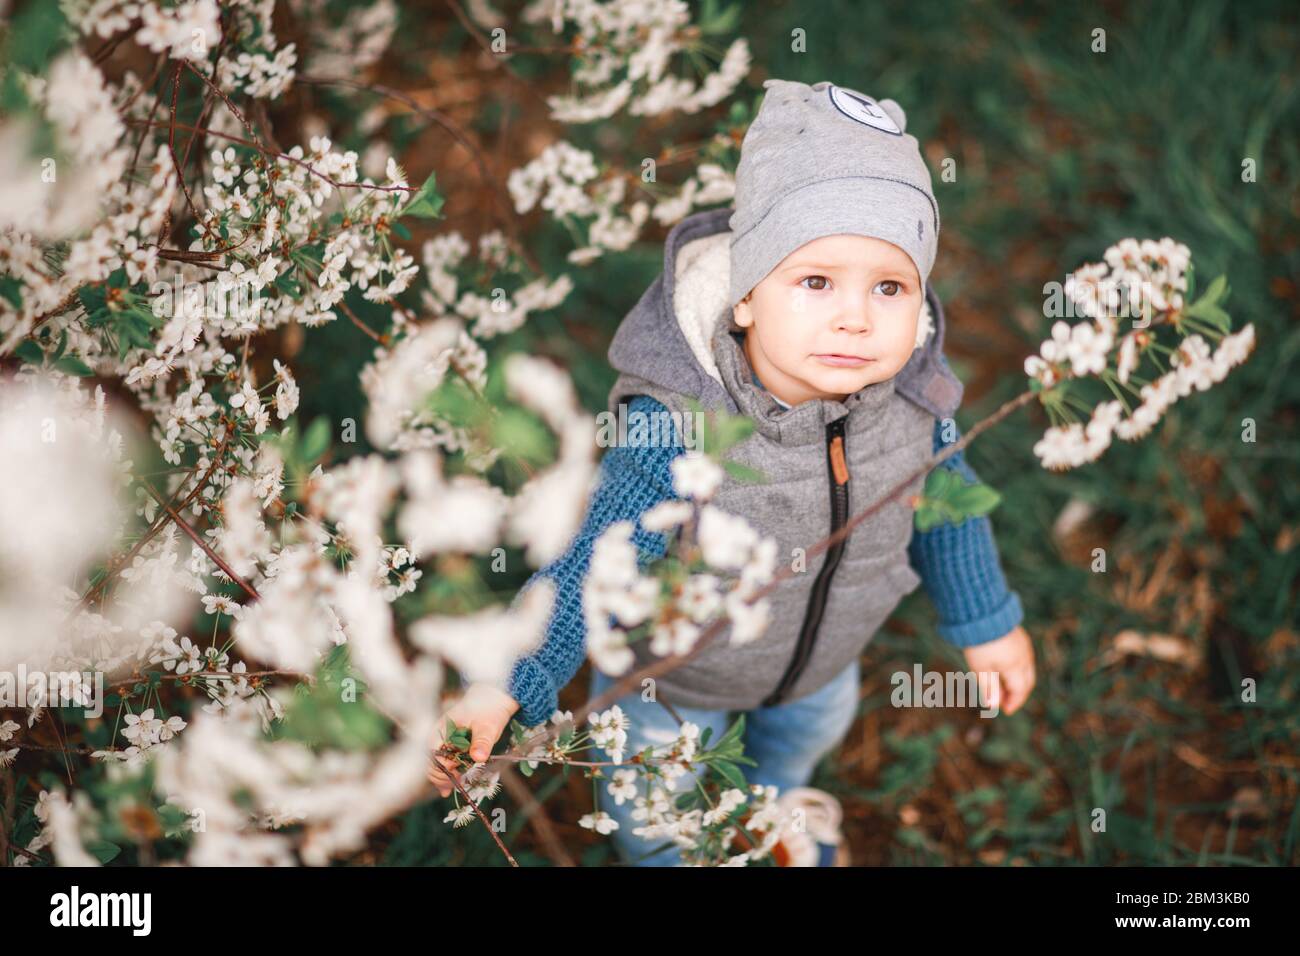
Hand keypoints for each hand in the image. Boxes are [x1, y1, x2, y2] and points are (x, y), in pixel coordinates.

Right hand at [427, 682, 520, 796]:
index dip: (441, 766)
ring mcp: (444, 740)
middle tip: (452, 786)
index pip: (432, 752)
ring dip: (443, 776)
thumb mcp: (488, 725)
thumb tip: (478, 757)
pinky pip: (445, 761)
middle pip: (431, 760)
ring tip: (450, 789)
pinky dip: (447, 773)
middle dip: (440, 775)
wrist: (494, 697)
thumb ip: (482, 741)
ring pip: (436, 763)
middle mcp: (439, 734)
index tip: (454, 775)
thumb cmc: (489, 708)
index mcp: (442, 727)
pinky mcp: (452, 744)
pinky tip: (447, 787)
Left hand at [961, 625, 1035, 715]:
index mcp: (1016, 666)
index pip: (1020, 690)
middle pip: (1027, 681)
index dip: (1014, 702)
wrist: (983, 612)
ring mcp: (1024, 645)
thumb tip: (993, 706)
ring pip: (1027, 669)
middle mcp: (1024, 657)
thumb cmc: (980, 642)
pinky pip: (1024, 657)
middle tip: (1006, 702)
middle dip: (1018, 694)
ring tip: (1004, 687)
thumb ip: (989, 688)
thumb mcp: (981, 668)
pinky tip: (1006, 669)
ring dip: (1018, 681)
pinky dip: (1017, 668)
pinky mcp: (1019, 636)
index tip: (1005, 710)